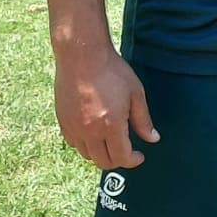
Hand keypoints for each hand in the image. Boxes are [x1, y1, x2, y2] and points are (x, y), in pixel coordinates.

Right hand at [53, 43, 159, 168]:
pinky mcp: (62, 120)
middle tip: (126, 151)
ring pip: (87, 155)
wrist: (81, 55)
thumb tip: (153, 139)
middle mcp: (90, 131)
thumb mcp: (135, 93)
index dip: (133, 161)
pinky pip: (73, 143)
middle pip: (103, 161)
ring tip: (110, 141)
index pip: (122, 158)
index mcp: (111, 125)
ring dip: (101, 154)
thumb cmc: (111, 71)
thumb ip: (143, 120)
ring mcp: (74, 127)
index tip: (139, 155)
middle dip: (118, 160)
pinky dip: (85, 144)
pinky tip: (93, 133)